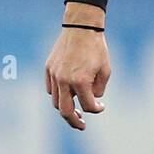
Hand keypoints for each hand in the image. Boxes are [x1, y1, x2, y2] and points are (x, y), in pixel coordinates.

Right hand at [45, 6, 110, 130]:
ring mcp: (54, 75)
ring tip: (75, 111)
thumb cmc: (96, 48)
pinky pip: (51, 89)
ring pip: (56, 101)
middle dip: (74, 122)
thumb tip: (91, 100)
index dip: (97, 109)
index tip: (101, 107)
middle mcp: (64, 80)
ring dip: (66, 108)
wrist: (81, 27)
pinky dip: (58, 95)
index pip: (87, 105)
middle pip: (65, 111)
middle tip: (82, 126)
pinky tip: (67, 94)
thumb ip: (98, 89)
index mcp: (80, 81)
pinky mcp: (48, 69)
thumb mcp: (105, 70)